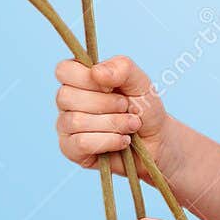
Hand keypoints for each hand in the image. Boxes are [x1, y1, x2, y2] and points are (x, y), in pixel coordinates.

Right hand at [54, 54, 171, 175]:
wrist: (156, 142)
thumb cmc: (144, 109)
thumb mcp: (140, 82)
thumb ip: (121, 68)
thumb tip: (96, 72)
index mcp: (79, 78)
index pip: (63, 70)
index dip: (85, 78)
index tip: (110, 87)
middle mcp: (68, 102)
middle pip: (66, 96)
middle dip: (105, 103)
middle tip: (126, 107)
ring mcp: (66, 127)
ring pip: (76, 121)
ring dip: (112, 123)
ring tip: (131, 125)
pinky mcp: (72, 150)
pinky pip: (81, 143)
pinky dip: (109, 140)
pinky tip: (122, 141)